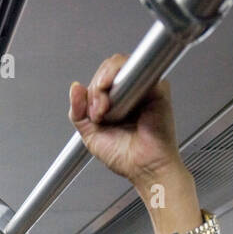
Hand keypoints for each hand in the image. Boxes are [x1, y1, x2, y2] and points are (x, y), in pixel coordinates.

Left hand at [69, 55, 181, 185]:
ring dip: (105, 85)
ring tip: (106, 111)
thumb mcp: (91, 134)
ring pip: (119, 65)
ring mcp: (144, 87)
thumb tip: (75, 88)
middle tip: (99, 113)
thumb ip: (78, 112)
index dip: (92, 89)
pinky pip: (137, 70)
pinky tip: (118, 103)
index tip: (92, 113)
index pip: (101, 77)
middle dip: (96, 89)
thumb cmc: (125, 157)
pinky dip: (122, 81)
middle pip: (107, 68)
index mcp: (116, 100)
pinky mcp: (158, 87)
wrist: (144, 169)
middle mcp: (131, 91)